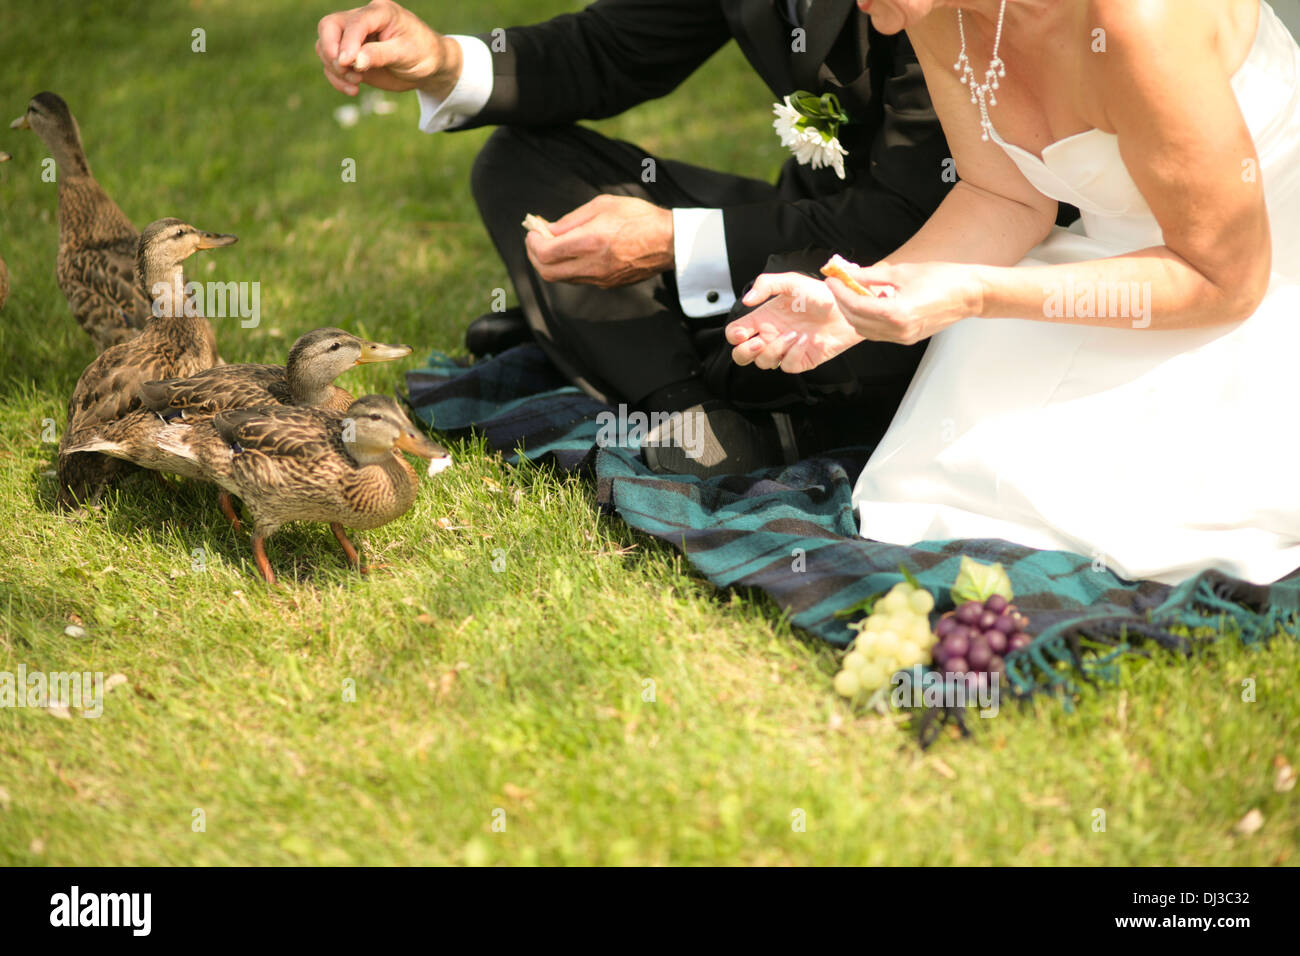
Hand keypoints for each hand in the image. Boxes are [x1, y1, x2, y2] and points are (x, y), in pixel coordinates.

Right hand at [317, 0, 461, 98]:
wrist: (428, 67)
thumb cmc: (423, 54)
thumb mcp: (406, 54)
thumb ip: (380, 55)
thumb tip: (354, 61)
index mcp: (380, 12)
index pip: (355, 22)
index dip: (347, 42)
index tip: (346, 63)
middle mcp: (363, 20)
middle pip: (329, 26)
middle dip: (331, 50)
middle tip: (345, 70)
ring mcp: (354, 38)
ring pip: (325, 46)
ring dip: (334, 68)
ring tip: (357, 82)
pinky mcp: (351, 56)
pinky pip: (331, 65)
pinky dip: (336, 78)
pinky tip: (353, 90)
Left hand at [525, 195, 673, 288]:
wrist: (669, 241)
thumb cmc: (639, 217)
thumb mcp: (603, 205)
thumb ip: (572, 219)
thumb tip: (550, 229)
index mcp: (590, 241)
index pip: (546, 252)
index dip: (533, 243)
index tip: (533, 231)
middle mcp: (592, 264)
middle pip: (548, 272)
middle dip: (535, 257)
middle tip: (535, 241)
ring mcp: (600, 278)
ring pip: (561, 278)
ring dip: (550, 264)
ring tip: (552, 245)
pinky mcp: (608, 284)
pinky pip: (578, 279)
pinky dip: (567, 267)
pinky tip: (571, 252)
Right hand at [726, 273, 865, 372]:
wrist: (847, 308)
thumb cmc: (821, 294)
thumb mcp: (792, 282)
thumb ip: (767, 284)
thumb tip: (747, 299)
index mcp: (764, 318)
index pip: (736, 333)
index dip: (735, 337)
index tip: (745, 332)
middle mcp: (771, 335)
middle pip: (742, 356)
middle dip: (744, 352)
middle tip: (758, 341)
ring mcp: (785, 350)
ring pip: (764, 362)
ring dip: (776, 349)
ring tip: (794, 333)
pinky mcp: (801, 360)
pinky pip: (787, 366)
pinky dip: (794, 353)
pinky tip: (805, 340)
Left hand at [822, 258, 983, 345]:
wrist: (970, 294)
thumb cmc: (942, 278)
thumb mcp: (902, 271)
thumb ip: (871, 276)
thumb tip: (848, 274)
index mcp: (897, 313)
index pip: (856, 305)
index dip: (839, 292)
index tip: (831, 280)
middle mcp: (898, 331)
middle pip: (856, 320)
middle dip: (842, 302)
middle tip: (838, 285)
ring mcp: (903, 338)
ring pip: (865, 330)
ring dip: (854, 313)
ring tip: (851, 293)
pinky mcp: (907, 339)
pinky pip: (878, 333)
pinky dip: (868, 319)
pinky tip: (870, 303)